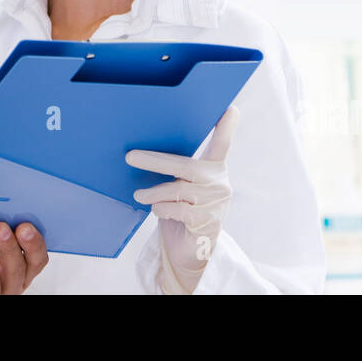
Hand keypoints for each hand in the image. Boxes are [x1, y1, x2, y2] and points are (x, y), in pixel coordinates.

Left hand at [125, 106, 238, 294]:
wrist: (191, 252)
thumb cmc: (182, 211)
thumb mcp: (182, 186)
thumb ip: (177, 171)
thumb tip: (140, 153)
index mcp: (214, 169)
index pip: (222, 144)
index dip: (226, 127)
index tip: (231, 109)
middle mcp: (219, 183)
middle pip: (185, 165)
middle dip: (154, 161)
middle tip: (130, 157)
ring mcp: (214, 203)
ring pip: (177, 190)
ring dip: (153, 192)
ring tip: (139, 194)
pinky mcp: (206, 222)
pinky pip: (175, 209)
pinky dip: (161, 209)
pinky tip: (158, 211)